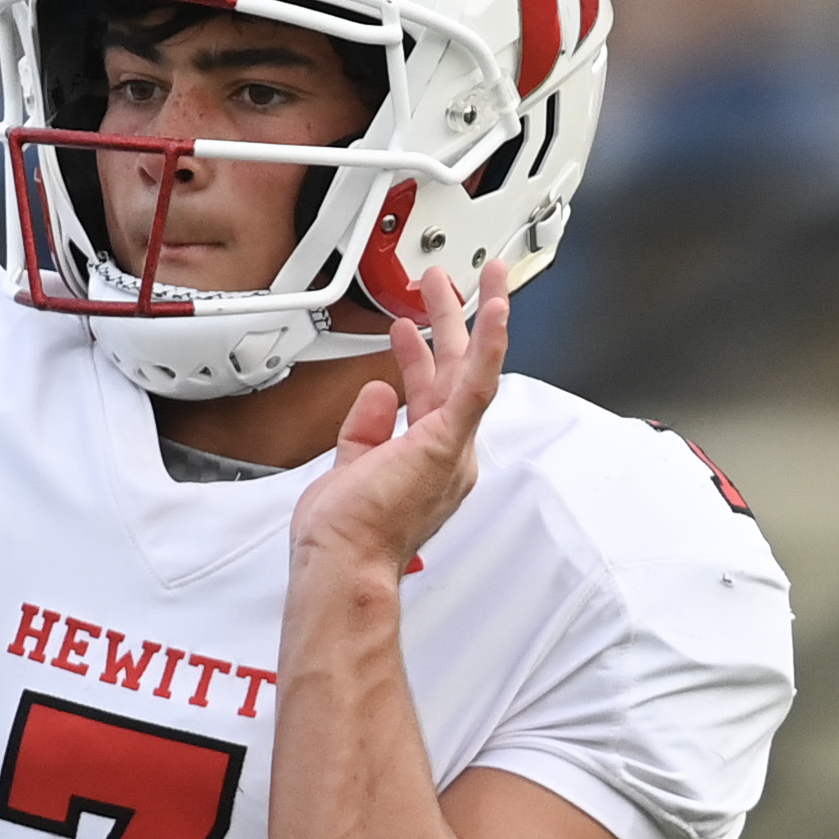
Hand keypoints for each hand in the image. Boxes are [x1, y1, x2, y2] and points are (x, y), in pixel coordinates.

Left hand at [291, 262, 510, 576]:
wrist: (344, 562)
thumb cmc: (346, 534)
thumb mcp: (349, 467)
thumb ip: (365, 430)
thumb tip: (376, 392)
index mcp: (426, 458)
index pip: (427, 394)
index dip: (417, 356)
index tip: (404, 328)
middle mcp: (448, 451)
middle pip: (455, 372)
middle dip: (452, 322)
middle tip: (446, 284)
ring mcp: (451, 447)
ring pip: (471, 367)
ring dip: (475, 318)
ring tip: (479, 276)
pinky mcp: (447, 442)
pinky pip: (476, 385)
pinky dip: (489, 345)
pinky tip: (495, 310)